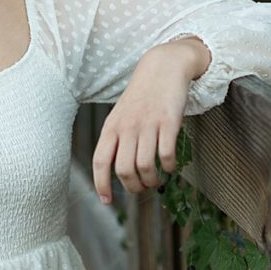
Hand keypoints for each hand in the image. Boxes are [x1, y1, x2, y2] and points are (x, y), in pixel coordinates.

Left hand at [92, 38, 209, 204]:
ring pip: (144, 167)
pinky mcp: (169, 122)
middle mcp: (127, 127)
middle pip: (123, 170)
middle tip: (142, 188)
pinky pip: (166, 155)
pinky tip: (170, 166)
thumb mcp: (120, 116)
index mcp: (111, 127)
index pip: (100, 161)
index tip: (107, 201)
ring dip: (151, 181)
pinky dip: (168, 167)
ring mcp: (148, 125)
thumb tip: (118, 172)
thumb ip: (117, 140)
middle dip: (133, 187)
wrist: (162, 68)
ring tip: (156, 180)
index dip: (101, 184)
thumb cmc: (141, 97)